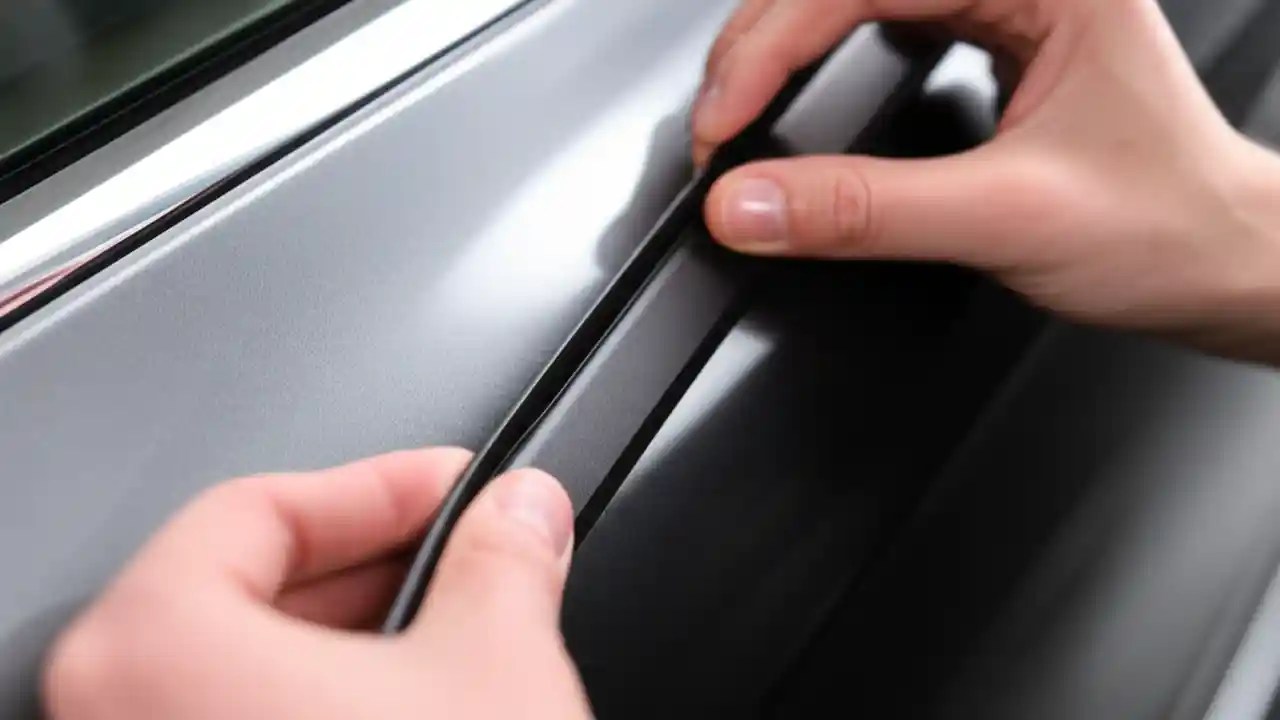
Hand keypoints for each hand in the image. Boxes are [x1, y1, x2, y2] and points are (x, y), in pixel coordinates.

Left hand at [42, 449, 592, 718]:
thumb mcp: (495, 668)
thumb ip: (507, 559)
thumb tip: (525, 511)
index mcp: (154, 650)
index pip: (260, 505)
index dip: (381, 484)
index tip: (454, 485)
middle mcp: (118, 717)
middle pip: (246, 586)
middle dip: (378, 563)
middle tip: (466, 554)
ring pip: (247, 669)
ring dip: (358, 641)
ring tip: (455, 640)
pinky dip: (324, 705)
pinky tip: (411, 710)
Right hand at [695, 0, 1279, 363]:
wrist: (1218, 268)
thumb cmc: (1168, 226)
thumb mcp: (1005, 217)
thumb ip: (866, 210)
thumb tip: (751, 201)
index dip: (773, 46)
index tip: (724, 119)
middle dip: (763, 46)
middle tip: (718, 124)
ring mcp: (1007, 6)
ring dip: (781, 49)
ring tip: (737, 107)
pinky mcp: (992, 43)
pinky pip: (878, 28)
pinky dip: (817, 64)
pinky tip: (792, 92)